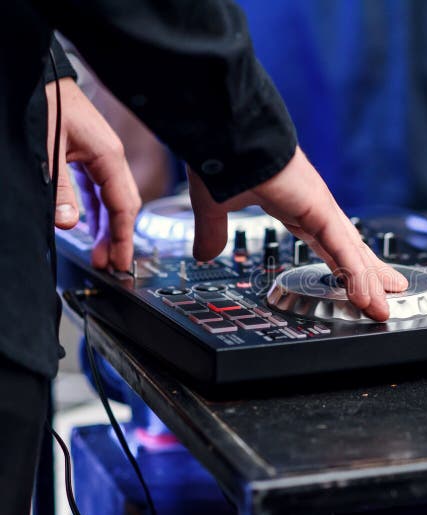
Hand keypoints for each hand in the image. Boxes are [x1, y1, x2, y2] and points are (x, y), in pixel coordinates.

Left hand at [46, 78, 140, 270]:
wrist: (37, 72)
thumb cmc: (45, 100)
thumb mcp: (48, 148)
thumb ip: (60, 189)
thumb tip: (69, 224)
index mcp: (109, 156)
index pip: (123, 206)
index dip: (122, 237)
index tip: (120, 261)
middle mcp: (110, 157)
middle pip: (122, 205)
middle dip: (117, 237)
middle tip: (110, 265)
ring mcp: (101, 155)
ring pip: (110, 199)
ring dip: (106, 226)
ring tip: (100, 252)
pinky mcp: (88, 153)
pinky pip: (98, 189)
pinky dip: (96, 210)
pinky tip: (88, 224)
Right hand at [188, 148, 408, 320]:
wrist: (221, 128)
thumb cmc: (220, 154)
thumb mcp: (216, 206)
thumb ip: (213, 232)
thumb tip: (205, 254)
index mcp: (293, 205)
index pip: (326, 243)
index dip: (342, 264)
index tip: (354, 280)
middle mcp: (313, 206)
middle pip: (347, 249)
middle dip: (367, 274)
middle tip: (386, 293)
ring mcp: (319, 206)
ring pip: (350, 253)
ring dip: (368, 282)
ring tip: (383, 307)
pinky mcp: (317, 207)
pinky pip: (341, 249)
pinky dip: (356, 275)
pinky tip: (369, 297)